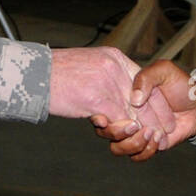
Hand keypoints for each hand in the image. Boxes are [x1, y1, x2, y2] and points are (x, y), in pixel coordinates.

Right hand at [49, 46, 175, 145]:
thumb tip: (114, 94)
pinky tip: (130, 136)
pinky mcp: (96, 98)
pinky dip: (125, 129)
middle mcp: (114, 67)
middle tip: (163, 132)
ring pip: (134, 110)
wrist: (33, 73)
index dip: (155, 100)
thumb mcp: (87, 65)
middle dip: (156, 117)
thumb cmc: (55, 73)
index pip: (143, 80)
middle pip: (144, 96)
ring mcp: (106, 81)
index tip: (162, 114)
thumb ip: (105, 76)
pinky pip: (118, 117)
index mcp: (113, 57)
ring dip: (144, 127)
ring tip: (152, 138)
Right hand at [92, 60, 195, 160]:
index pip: (100, 109)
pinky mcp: (147, 145)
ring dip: (133, 143)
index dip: (98, 117)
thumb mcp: (164, 71)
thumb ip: (146, 77)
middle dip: (116, 132)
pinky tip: (160, 137)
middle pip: (104, 133)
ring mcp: (135, 133)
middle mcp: (125, 116)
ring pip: (118, 148)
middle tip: (135, 125)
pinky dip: (147, 149)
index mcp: (123, 97)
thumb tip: (134, 98)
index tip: (103, 119)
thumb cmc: (180, 84)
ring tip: (152, 131)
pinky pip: (137, 156)